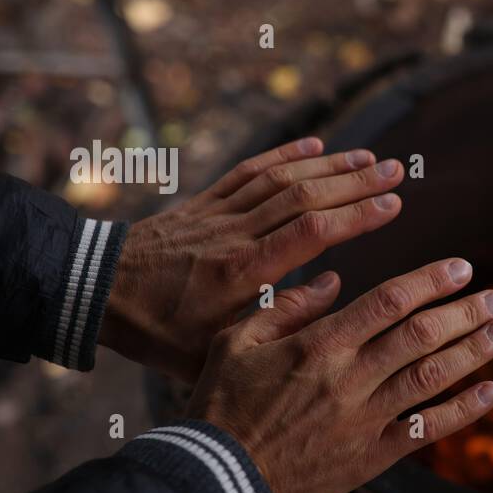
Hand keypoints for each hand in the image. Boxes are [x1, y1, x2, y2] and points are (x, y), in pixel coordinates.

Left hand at [100, 137, 405, 381]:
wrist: (93, 292)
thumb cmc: (155, 332)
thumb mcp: (212, 349)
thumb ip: (274, 324)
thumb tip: (332, 289)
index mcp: (240, 273)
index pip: (310, 234)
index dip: (355, 216)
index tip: (393, 205)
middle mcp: (233, 234)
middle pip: (304, 197)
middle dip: (355, 182)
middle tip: (399, 170)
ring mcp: (218, 212)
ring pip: (281, 178)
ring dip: (330, 164)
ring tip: (371, 157)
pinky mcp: (204, 201)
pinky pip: (250, 170)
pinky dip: (285, 154)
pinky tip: (316, 144)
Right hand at [186, 257, 492, 492]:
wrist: (218, 482)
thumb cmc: (221, 406)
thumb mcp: (234, 342)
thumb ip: (286, 307)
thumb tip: (333, 281)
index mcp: (318, 345)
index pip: (388, 301)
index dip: (430, 282)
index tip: (462, 268)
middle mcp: (349, 378)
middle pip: (422, 336)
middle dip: (467, 313)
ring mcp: (364, 419)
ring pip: (432, 377)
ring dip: (474, 353)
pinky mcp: (371, 457)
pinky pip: (426, 430)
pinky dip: (462, 411)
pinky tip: (491, 391)